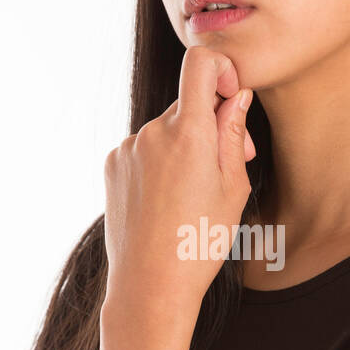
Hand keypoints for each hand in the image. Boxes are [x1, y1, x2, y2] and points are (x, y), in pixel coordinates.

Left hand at [101, 48, 255, 319]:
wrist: (150, 286)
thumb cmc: (199, 242)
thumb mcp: (233, 188)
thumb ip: (234, 134)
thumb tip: (236, 97)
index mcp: (188, 133)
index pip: (201, 64)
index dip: (222, 69)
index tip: (230, 94)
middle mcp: (152, 132)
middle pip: (187, 104)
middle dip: (211, 125)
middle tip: (228, 167)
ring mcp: (128, 148)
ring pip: (166, 130)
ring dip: (184, 148)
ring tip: (193, 195)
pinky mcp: (113, 165)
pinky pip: (145, 149)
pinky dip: (160, 162)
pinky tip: (167, 201)